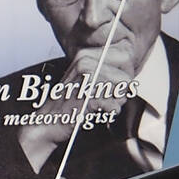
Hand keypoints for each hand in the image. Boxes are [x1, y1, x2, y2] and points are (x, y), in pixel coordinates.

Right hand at [17, 37, 139, 172]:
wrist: (47, 123)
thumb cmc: (68, 104)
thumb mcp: (85, 79)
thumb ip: (107, 73)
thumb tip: (131, 79)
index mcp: (85, 56)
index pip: (124, 59)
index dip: (123, 77)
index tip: (111, 88)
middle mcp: (86, 63)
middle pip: (126, 78)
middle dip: (120, 93)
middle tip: (102, 100)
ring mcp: (87, 79)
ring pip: (122, 93)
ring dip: (113, 104)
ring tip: (95, 106)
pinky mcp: (89, 96)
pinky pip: (115, 107)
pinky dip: (107, 115)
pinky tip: (92, 113)